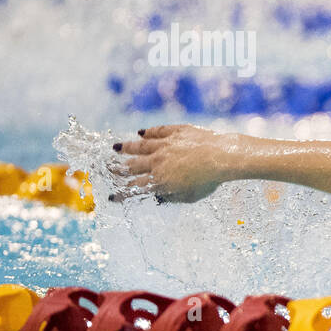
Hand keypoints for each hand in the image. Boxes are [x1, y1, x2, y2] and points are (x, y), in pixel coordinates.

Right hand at [110, 124, 235, 202]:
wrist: (222, 156)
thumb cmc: (209, 180)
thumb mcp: (190, 196)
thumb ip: (172, 198)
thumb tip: (158, 198)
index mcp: (160, 180)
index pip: (135, 188)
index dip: (122, 194)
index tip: (112, 198)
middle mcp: (158, 162)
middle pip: (133, 165)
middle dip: (118, 168)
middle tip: (107, 167)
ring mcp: (166, 145)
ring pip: (141, 146)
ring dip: (127, 147)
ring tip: (116, 147)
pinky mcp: (177, 132)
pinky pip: (158, 131)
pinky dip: (148, 132)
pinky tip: (141, 133)